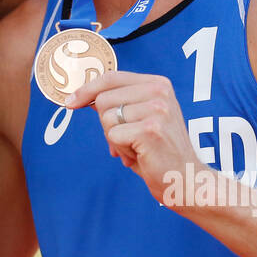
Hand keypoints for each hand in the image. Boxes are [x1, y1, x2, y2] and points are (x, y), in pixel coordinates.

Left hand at [66, 70, 204, 204]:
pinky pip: (113, 136)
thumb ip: (120, 103)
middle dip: (107, 124)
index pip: (112, 77)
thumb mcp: (143, 118)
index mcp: (158, 84)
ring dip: (115, 139)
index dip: (87, 89)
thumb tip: (83, 96)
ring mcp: (156, 109)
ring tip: (137, 148)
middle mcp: (159, 91)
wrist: (186, 179)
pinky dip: (121, 150)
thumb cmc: (160, 151)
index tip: (71, 102)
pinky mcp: (150, 129)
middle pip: (103, 99)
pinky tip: (140, 155)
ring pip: (106, 118)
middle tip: (127, 140)